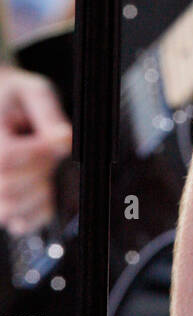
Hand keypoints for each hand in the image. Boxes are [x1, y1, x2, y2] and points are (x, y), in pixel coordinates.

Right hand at [0, 65, 72, 234]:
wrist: (1, 102)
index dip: (38, 153)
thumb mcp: (34, 91)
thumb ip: (48, 113)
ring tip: (47, 170)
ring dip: (40, 194)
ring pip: (9, 210)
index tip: (58, 139)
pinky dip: (36, 214)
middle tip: (54, 153)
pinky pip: (17, 223)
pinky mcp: (1, 203)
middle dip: (41, 172)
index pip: (6, 158)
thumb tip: (64, 139)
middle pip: (8, 188)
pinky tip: (46, 192)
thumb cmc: (15, 98)